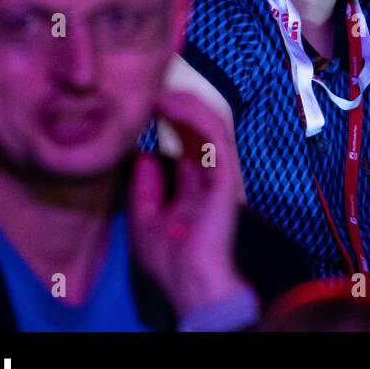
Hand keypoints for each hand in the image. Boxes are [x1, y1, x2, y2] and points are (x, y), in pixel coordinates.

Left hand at [130, 90, 250, 317]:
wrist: (190, 280)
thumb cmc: (170, 258)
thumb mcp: (145, 218)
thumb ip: (146, 187)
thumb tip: (143, 155)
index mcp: (195, 186)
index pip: (187, 144)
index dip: (170, 122)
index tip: (147, 104)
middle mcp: (211, 175)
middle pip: (201, 129)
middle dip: (180, 106)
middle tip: (156, 87)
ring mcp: (221, 172)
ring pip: (211, 124)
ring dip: (187, 104)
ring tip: (162, 91)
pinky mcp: (226, 173)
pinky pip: (215, 135)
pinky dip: (196, 116)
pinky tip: (173, 105)